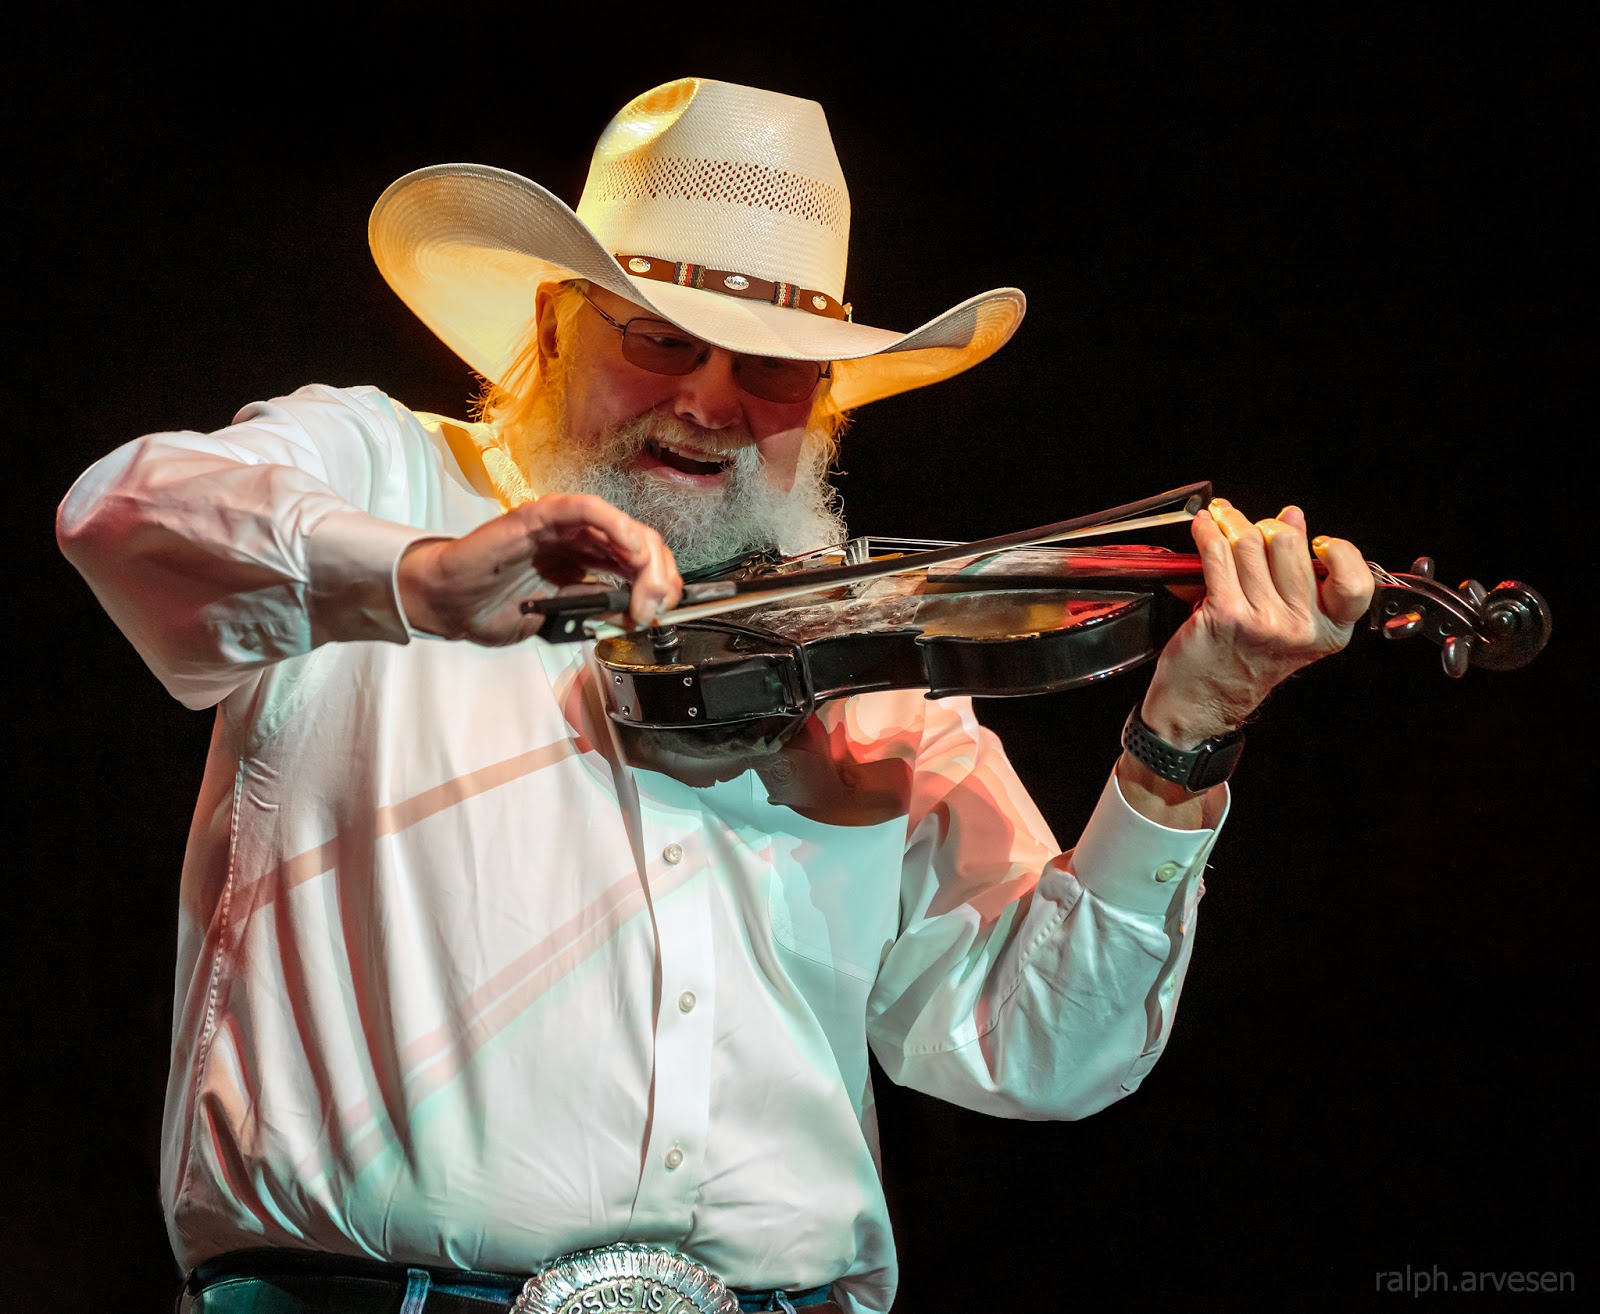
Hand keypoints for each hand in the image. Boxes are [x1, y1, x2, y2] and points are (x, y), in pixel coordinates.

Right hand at [397, 494, 681, 644]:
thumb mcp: (560, 616)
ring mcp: (559, 524)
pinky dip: (614, 522)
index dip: (659, 583)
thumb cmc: (493, 607)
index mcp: (584, 558)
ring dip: (644, 556)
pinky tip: (629, 547)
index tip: (660, 612)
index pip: (639, 561)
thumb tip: (634, 616)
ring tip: (646, 588)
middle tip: (655, 607)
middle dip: (658, 576)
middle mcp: (577, 537)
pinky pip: (584, 508)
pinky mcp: (538, 516)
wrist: (448, 604)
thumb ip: (595, 610)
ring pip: (621, 525)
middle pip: (639, 542)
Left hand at [1140, 499, 1373, 746]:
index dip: (1338, 550)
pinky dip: (1207, 533)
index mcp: (1329, 631)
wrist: (1201, 703)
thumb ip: (1298, 575)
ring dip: (1231, 523)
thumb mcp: (1288, 627)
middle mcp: (1301, 628)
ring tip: (1222, 520)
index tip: (1316, 541)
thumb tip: (1294, 517)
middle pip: (1290, 545)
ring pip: (1249, 544)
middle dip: (1267, 526)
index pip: (1354, 580)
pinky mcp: (1226, 614)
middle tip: (1251, 527)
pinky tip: (1204, 527)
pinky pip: (1217, 554)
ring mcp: (1264, 621)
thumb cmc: (1242, 662)